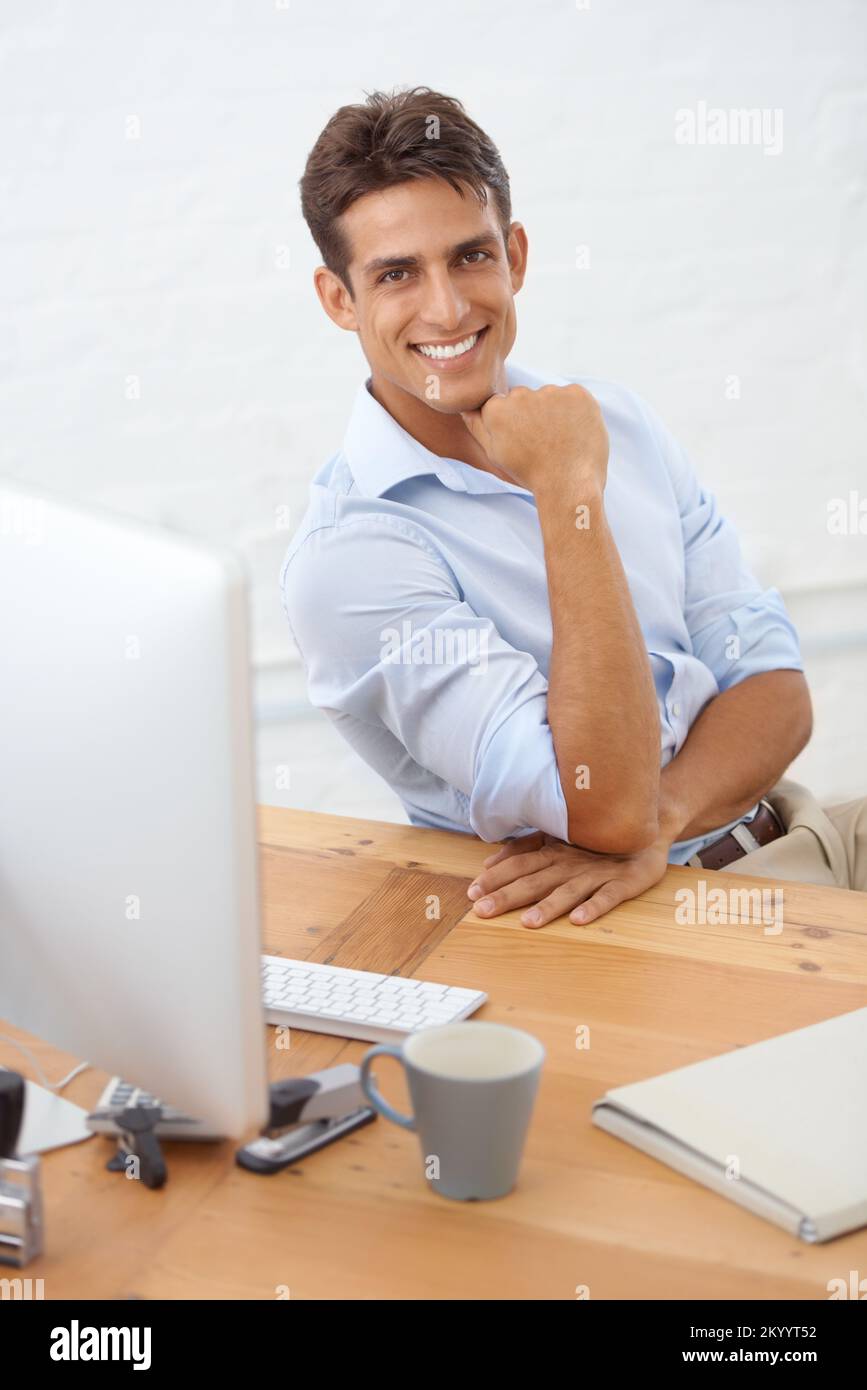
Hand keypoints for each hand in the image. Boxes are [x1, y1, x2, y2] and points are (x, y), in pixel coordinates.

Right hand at [460, 383, 608, 493]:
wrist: (568, 485)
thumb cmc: (530, 473)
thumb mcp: (496, 454)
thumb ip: (478, 427)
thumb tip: (466, 407)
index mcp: (496, 408)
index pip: (501, 405)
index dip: (513, 425)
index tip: (522, 441)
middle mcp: (520, 394)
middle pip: (525, 398)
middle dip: (531, 414)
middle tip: (542, 442)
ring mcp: (550, 391)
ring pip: (549, 397)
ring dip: (553, 412)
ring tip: (560, 440)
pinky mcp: (577, 393)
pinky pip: (573, 396)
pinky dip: (575, 411)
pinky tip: (574, 432)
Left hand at [466, 829, 671, 927]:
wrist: (646, 826)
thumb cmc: (595, 839)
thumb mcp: (557, 839)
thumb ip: (523, 848)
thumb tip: (488, 862)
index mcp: (553, 853)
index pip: (518, 866)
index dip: (495, 879)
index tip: (471, 894)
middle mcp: (570, 863)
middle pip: (535, 880)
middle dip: (508, 896)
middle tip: (483, 911)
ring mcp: (597, 873)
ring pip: (569, 891)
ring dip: (548, 906)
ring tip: (528, 922)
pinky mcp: (624, 882)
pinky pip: (608, 896)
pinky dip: (594, 907)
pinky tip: (579, 921)